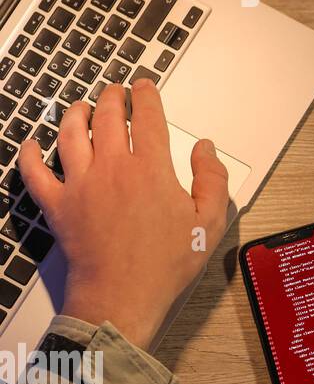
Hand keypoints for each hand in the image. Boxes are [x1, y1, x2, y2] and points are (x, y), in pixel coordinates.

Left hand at [18, 81, 230, 349]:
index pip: (148, 117)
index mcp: (151, 169)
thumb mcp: (210, 222)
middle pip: (107, 117)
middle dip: (113, 97)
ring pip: (70, 134)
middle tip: (116, 91)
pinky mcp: (57, 205)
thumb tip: (206, 149)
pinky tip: (31, 145)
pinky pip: (34, 172)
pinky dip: (30, 155)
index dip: (147, 96)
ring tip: (81, 107)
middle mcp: (112, 168)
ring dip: (76, 114)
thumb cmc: (165, 264)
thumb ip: (212, 179)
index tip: (145, 87)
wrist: (121, 296)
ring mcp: (80, 184)